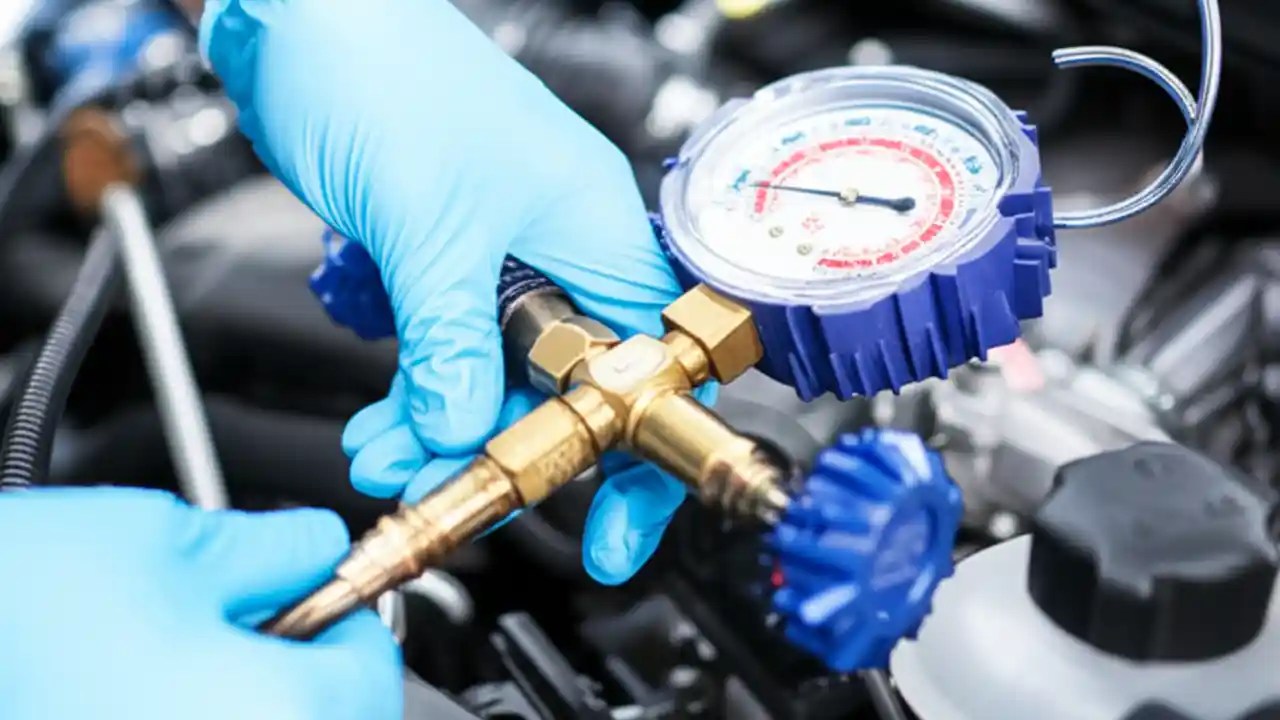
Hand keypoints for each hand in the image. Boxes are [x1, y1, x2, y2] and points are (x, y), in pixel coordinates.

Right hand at [0, 487, 400, 719]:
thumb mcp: (164, 541)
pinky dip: (191, 717)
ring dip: (244, 701)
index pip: (370, 669)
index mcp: (279, 715)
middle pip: (326, 718)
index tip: (309, 597)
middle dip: (296, 670)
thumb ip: (274, 548)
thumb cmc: (14, 609)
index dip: (340, 617)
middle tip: (238, 627)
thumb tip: (316, 549)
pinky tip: (139, 699)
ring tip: (174, 662)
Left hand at [201, 0, 697, 582]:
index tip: (613, 532)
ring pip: (501, 380)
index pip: (654, 371)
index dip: (641, 462)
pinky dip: (419, 396)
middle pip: (570, 391)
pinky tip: (383, 423)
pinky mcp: (450, 260)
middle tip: (458, 500)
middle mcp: (566, 250)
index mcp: (600, 232)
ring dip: (446, 430)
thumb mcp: (428, 226)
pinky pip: (451, 353)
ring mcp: (507, 259)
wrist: (302, 18)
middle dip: (511, 454)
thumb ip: (451, 343)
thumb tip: (463, 430)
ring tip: (390, 458)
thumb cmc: (388, 70)